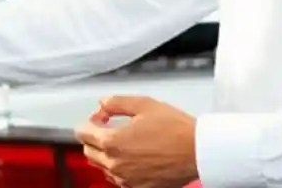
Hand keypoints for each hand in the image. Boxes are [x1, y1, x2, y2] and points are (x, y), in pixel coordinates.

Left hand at [74, 95, 197, 187]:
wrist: (199, 151)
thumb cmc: (175, 129)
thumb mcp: (143, 104)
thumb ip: (115, 103)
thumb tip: (102, 105)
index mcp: (112, 142)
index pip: (82, 133)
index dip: (89, 121)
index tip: (100, 117)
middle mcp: (115, 164)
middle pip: (89, 151)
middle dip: (94, 137)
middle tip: (108, 127)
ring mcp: (126, 179)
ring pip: (102, 166)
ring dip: (106, 153)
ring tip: (124, 141)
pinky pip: (118, 178)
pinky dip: (119, 167)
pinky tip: (133, 156)